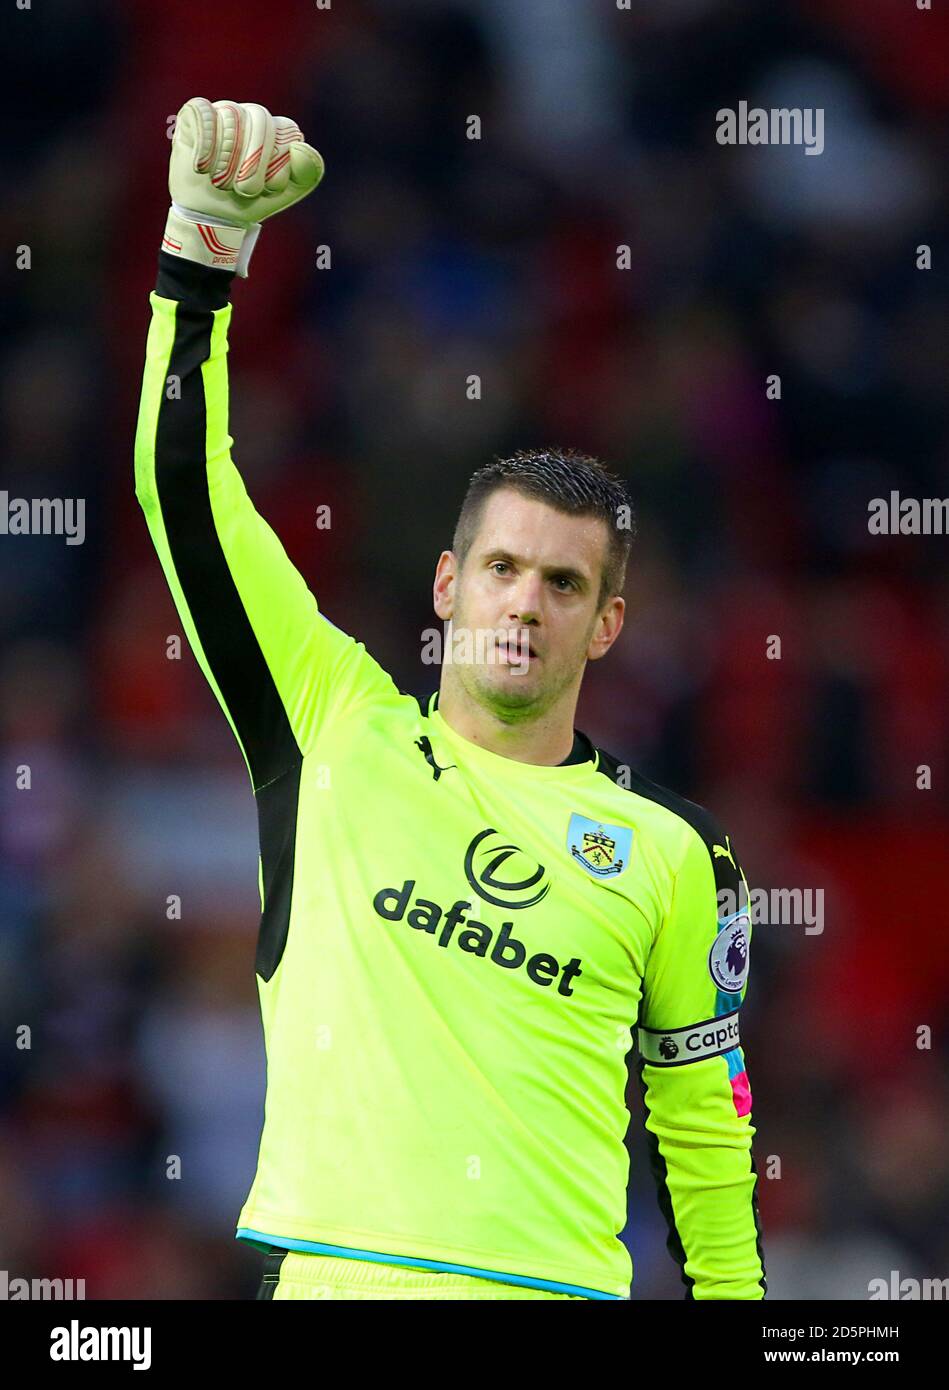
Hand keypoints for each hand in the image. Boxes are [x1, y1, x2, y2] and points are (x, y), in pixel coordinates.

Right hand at [161, 97, 324, 277]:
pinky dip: (205, 144)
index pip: (287, 129)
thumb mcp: (284, 194)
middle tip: (243, 191)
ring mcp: (224, 111)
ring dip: (226, 161)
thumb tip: (299, 145)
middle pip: (261, 119)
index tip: (266, 188)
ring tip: (221, 183)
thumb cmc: (249, 201)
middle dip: (253, 164)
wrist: (212, 215)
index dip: (277, 163)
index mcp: (278, 129)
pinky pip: (203, 113)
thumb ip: (306, 173)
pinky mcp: (196, 114)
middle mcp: (252, 115)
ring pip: (232, 117)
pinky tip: (202, 167)